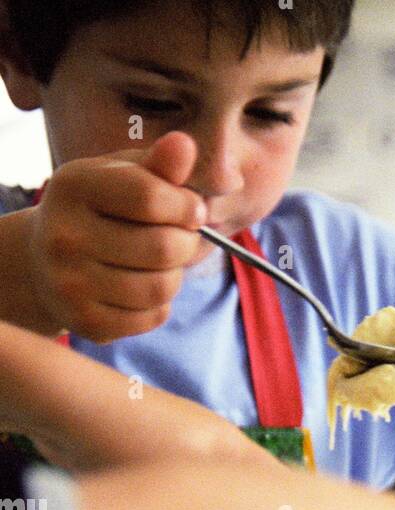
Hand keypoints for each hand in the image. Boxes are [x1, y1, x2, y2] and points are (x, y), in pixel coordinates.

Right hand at [27, 132, 205, 343]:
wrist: (45, 262)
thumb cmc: (97, 211)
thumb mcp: (120, 177)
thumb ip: (156, 165)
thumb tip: (184, 146)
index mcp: (74, 186)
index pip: (149, 197)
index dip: (186, 206)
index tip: (193, 210)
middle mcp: (64, 235)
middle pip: (162, 247)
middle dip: (187, 243)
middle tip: (183, 239)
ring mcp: (71, 283)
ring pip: (161, 287)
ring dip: (177, 275)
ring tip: (166, 263)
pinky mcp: (86, 322)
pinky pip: (152, 316)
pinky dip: (162, 303)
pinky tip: (147, 287)